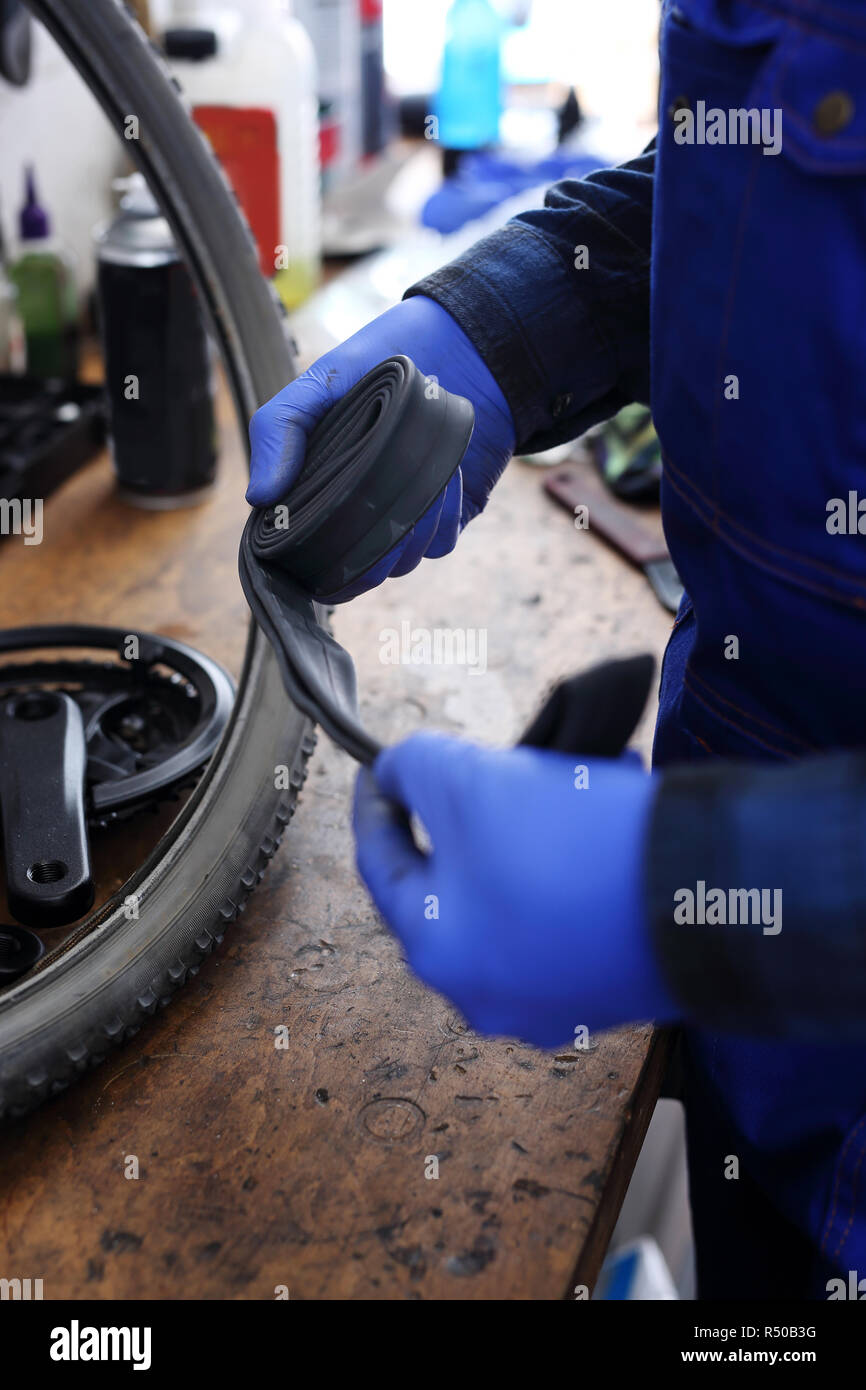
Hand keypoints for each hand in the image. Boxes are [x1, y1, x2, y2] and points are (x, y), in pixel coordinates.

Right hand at [248, 296, 514, 599]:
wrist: (458, 347)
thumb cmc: (378, 366)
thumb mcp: (317, 385)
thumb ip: (279, 430)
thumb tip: (258, 498)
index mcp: (318, 495)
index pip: (304, 557)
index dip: (307, 560)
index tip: (317, 532)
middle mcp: (360, 519)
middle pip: (354, 573)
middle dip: (362, 550)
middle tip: (373, 492)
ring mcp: (402, 521)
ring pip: (397, 563)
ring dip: (405, 526)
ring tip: (411, 465)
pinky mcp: (445, 518)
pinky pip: (439, 543)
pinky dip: (440, 517)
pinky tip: (443, 473)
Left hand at [353, 733, 676, 1047]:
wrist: (703, 896)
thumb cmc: (568, 845)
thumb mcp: (466, 779)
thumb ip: (413, 767)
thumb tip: (400, 773)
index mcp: (437, 951)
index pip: (381, 866)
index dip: (376, 803)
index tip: (381, 766)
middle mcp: (486, 994)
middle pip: (456, 881)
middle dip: (472, 811)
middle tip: (486, 768)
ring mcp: (553, 999)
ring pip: (519, 892)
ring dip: (534, 829)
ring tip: (563, 777)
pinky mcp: (610, 989)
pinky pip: (572, 913)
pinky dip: (579, 860)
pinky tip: (608, 812)